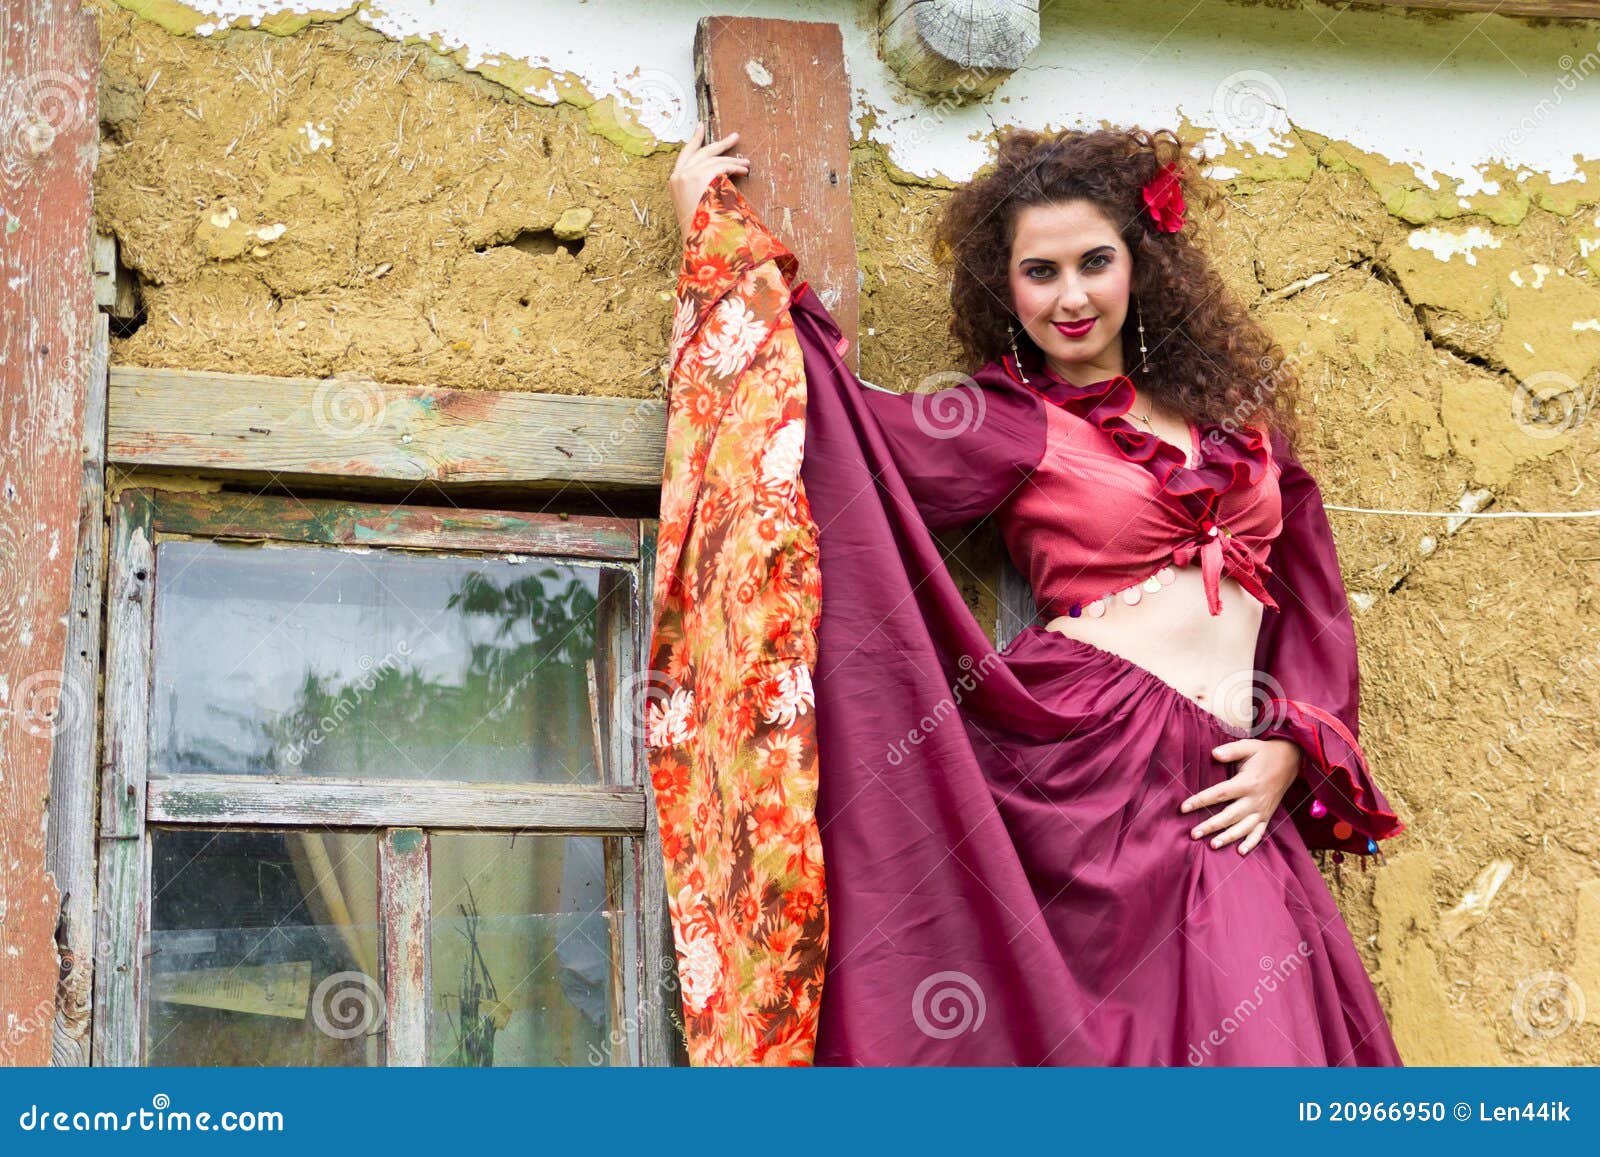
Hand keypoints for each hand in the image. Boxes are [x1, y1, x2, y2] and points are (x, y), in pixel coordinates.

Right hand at [669, 121, 749, 241]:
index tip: (701, 128)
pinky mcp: (699, 177)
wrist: (695, 242)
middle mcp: (678, 176)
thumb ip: (699, 189)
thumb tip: (716, 180)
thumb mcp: (693, 205)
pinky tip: (743, 171)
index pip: (685, 154)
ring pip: (714, 159)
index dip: (694, 140)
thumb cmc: (697, 229)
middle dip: (720, 144)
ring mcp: (687, 175)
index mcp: (675, 181)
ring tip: (746, 163)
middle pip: (702, 152)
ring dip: (733, 161)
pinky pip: (720, 166)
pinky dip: (734, 167)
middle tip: (735, 137)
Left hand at [1178, 737, 1301, 854]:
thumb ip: (1231, 751)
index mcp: (1247, 783)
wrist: (1291, 761)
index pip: (1220, 794)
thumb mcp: (1249, 747)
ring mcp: (1262, 810)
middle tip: (1193, 834)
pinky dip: (1251, 843)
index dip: (1201, 801)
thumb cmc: (1264, 754)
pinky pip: (1260, 833)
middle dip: (1210, 826)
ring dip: (1228, 838)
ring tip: (1212, 845)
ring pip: (1243, 828)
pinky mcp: (1267, 816)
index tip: (1183, 808)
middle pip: (1229, 816)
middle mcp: (1255, 800)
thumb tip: (1214, 754)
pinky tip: (1240, 852)